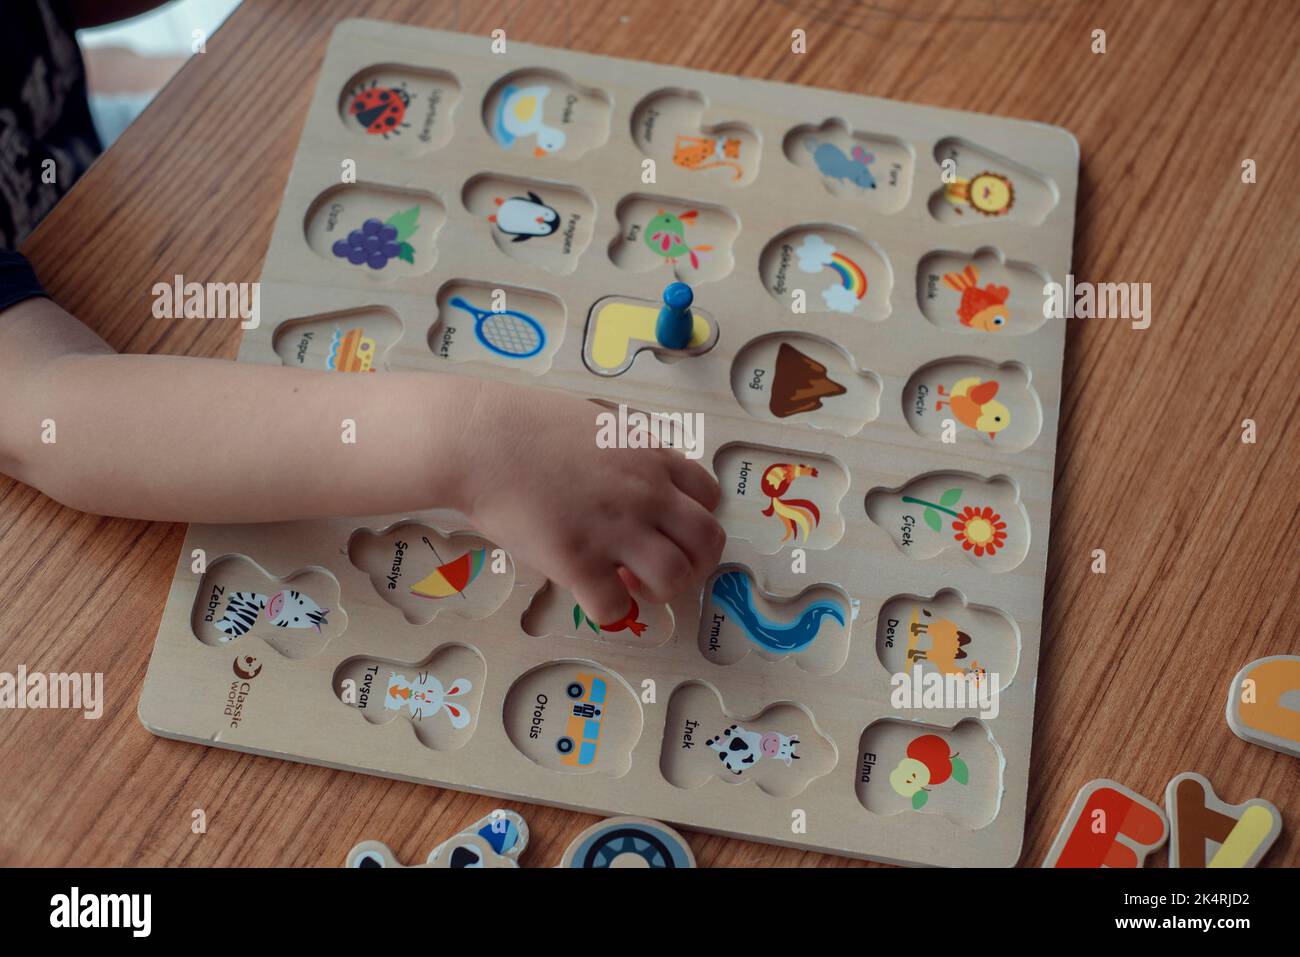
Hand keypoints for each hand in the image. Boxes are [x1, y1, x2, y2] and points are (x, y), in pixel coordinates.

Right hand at [455, 381, 724, 624]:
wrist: (480, 439)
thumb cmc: (526, 426)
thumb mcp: (599, 423)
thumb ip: (630, 452)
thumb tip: (640, 478)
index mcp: (651, 457)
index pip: (709, 496)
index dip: (693, 520)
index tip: (667, 529)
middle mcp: (645, 494)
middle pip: (707, 541)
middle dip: (692, 563)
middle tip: (660, 568)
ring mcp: (614, 529)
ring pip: (673, 578)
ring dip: (658, 590)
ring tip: (628, 583)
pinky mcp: (578, 561)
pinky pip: (615, 607)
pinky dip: (610, 610)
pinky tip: (589, 593)